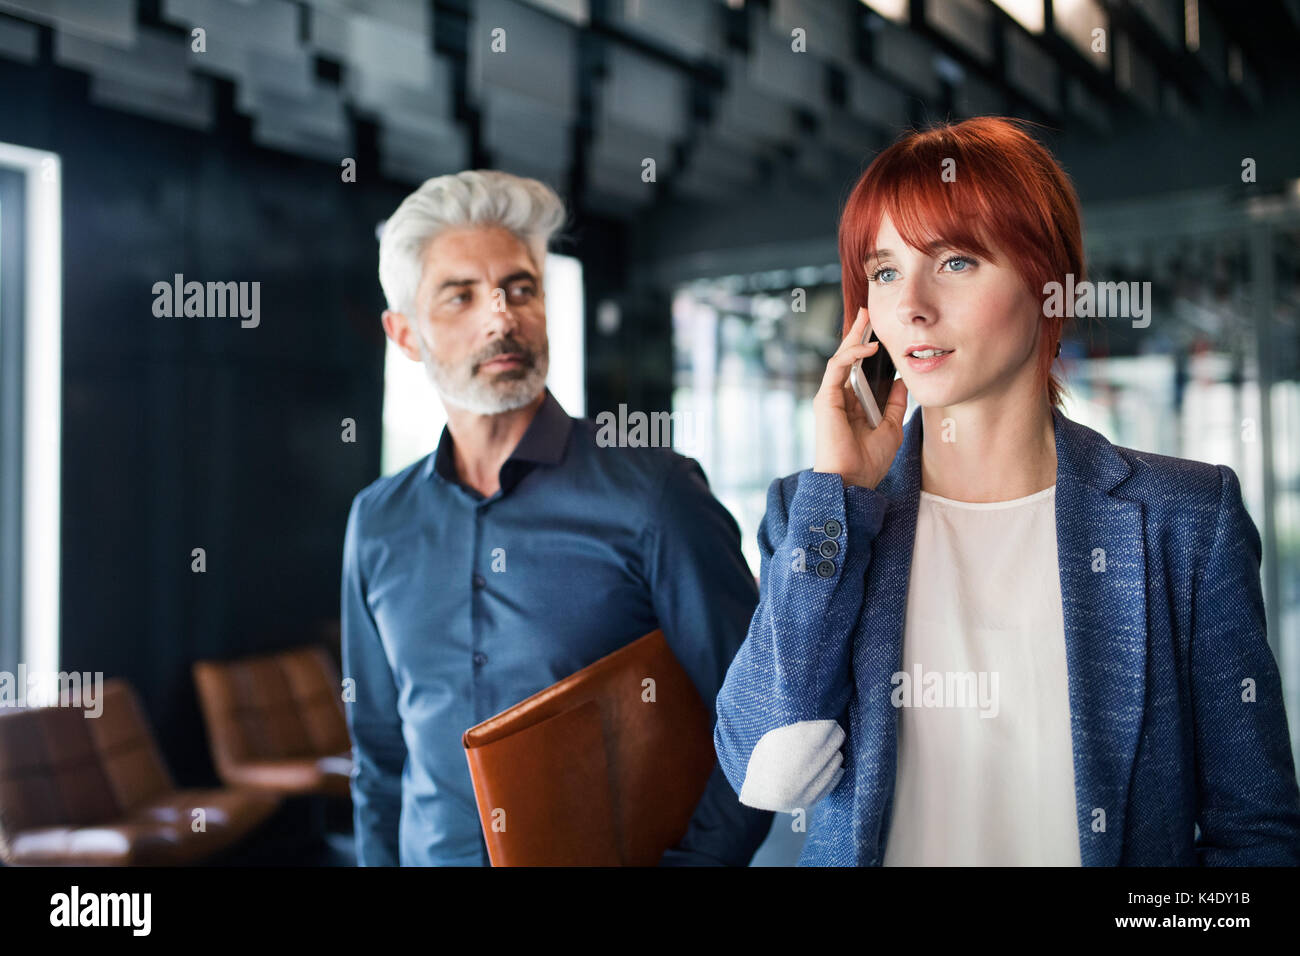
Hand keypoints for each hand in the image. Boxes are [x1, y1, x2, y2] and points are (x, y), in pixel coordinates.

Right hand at [812, 307, 908, 489]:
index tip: (882, 333)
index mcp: (853, 405)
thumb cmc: (868, 462)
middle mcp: (840, 398)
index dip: (868, 350)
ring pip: (841, 358)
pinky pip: (837, 368)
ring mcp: (830, 397)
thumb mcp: (891, 427)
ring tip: (866, 318)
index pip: (860, 370)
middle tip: (868, 312)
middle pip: (849, 359)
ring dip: (854, 337)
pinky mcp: (825, 398)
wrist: (852, 481)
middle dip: (858, 334)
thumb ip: (895, 403)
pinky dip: (852, 355)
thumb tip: (904, 379)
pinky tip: (868, 347)